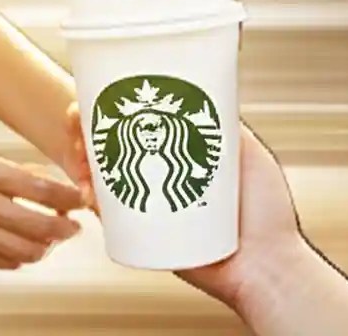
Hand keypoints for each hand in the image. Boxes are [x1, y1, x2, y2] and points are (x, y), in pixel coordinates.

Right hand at [0, 150, 84, 269]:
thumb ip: (9, 172)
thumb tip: (45, 181)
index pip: (38, 187)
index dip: (67, 197)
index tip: (79, 199)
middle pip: (38, 224)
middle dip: (64, 228)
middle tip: (73, 227)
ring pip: (25, 249)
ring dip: (46, 247)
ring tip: (51, 240)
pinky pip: (4, 261)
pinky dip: (21, 257)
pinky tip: (25, 248)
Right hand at [63, 110, 302, 305]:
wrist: (271, 264)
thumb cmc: (267, 212)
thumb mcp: (247, 151)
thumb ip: (223, 122)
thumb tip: (201, 83)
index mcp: (180, 156)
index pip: (137, 126)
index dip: (110, 110)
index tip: (93, 95)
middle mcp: (161, 179)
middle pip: (110, 149)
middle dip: (85, 133)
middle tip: (76, 121)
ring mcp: (151, 207)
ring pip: (103, 180)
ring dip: (81, 163)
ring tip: (80, 154)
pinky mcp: (146, 237)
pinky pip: (111, 218)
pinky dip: (94, 203)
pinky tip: (89, 193)